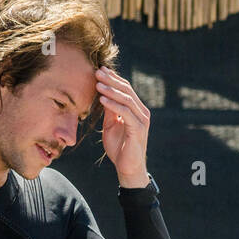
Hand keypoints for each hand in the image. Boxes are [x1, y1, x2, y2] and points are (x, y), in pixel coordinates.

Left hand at [95, 66, 150, 186]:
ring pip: (127, 99)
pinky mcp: (138, 129)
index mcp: (136, 110)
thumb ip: (109, 111)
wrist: (128, 169)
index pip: (126, 89)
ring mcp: (142, 120)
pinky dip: (113, 104)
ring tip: (97, 83)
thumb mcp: (110, 126)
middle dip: (111, 80)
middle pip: (127, 90)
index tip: (99, 70)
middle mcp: (142, 113)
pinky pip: (125, 112)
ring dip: (111, 90)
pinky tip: (102, 99)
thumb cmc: (119, 148)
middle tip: (97, 71)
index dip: (113, 78)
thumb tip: (103, 95)